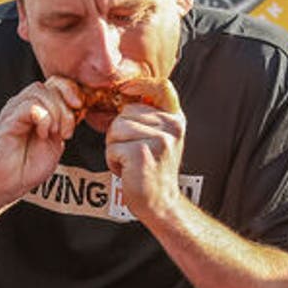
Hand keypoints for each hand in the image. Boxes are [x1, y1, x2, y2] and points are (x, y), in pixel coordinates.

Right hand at [0, 79, 77, 209]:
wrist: (8, 184)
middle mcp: (24, 105)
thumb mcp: (56, 142)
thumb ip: (63, 122)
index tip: (80, 106)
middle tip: (66, 132)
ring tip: (54, 133)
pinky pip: (28, 107)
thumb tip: (72, 105)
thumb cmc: (28, 165)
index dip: (71, 90)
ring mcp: (14, 111)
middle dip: (65, 107)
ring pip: (39, 92)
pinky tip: (43, 134)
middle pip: (50, 86)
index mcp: (37, 107)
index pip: (56, 83)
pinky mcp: (7, 121)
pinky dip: (43, 118)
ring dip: (55, 112)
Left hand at [102, 79, 184, 224]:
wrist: (160, 202)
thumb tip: (124, 93)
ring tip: (131, 161)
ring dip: (115, 147)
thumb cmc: (153, 170)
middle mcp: (171, 127)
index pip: (162, 87)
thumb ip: (149, 116)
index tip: (125, 90)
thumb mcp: (159, 137)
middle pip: (126, 112)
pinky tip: (128, 170)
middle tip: (134, 152)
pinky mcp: (143, 153)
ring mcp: (159, 140)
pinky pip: (112, 147)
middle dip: (119, 132)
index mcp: (175, 119)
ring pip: (116, 129)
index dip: (140, 84)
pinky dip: (113, 161)